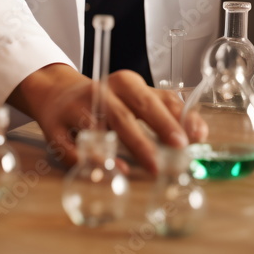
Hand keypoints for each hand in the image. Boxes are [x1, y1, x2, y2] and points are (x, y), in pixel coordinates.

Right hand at [8, 64, 192, 173]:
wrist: (56, 93)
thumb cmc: (106, 100)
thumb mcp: (136, 98)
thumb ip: (167, 111)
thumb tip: (199, 132)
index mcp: (125, 83)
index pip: (155, 98)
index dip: (176, 118)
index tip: (193, 137)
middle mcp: (101, 92)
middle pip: (131, 110)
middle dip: (157, 129)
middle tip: (179, 149)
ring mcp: (76, 109)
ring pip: (103, 126)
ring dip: (130, 145)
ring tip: (153, 165)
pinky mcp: (54, 127)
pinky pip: (75, 146)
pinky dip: (95, 159)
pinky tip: (115, 170)